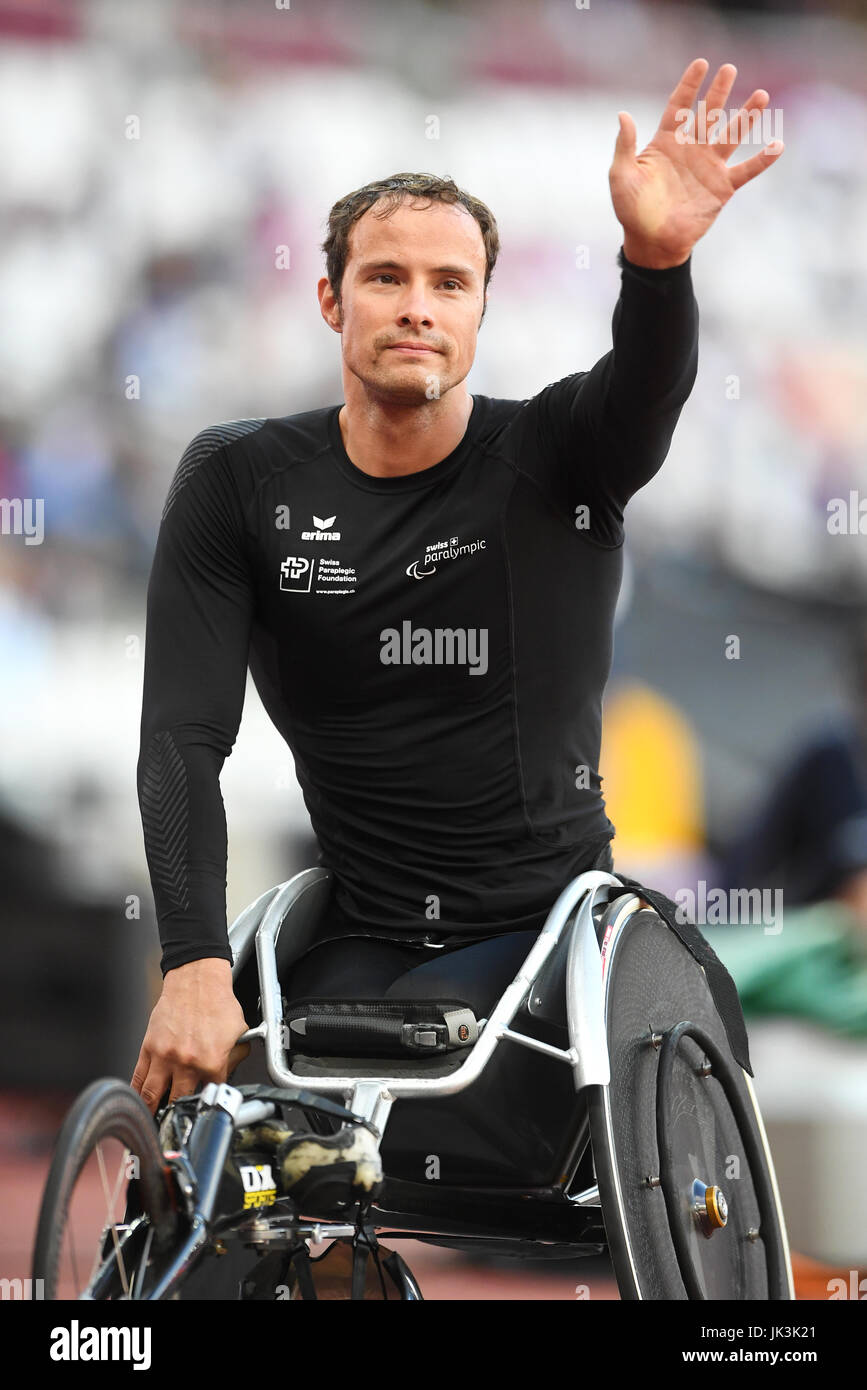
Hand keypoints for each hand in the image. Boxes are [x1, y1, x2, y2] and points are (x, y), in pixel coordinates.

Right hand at [130, 957, 250, 1114]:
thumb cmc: (216, 1002)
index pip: (210, 1094)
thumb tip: (228, 1076)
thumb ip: (235, 1059)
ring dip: (152, 1112)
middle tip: (174, 1128)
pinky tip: (137, 1102)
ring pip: (153, 1095)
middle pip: (178, 1101)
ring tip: (152, 1125)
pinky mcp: (149, 1048)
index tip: (203, 1110)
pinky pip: (139, 1077)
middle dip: (177, 1116)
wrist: (196, 980)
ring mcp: (165, 1056)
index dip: (207, 1102)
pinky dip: (137, 1092)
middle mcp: (187, 1062)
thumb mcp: (240, 1033)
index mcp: (212, 1062)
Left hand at [610, 57, 783, 267]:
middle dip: (719, 91)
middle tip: (730, 69)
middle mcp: (691, 150)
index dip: (689, 85)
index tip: (701, 64)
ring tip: (761, 96)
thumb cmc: (632, 211)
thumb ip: (624, 146)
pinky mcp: (722, 188)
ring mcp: (709, 167)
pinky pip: (746, 170)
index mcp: (666, 143)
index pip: (679, 106)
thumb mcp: (622, 176)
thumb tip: (623, 115)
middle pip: (709, 114)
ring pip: (732, 135)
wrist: (652, 242)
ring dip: (747, 116)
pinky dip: (762, 160)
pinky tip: (777, 146)